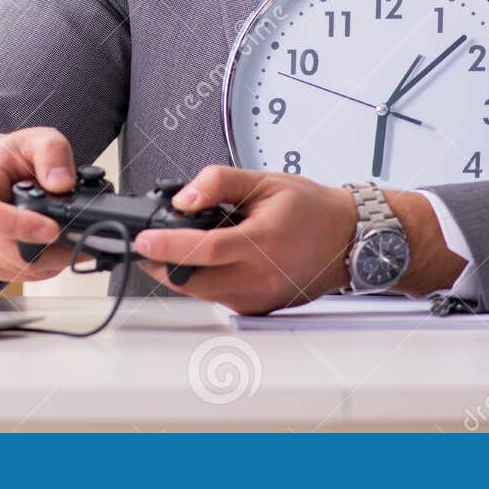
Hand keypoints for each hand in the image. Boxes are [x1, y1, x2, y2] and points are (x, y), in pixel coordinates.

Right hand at [0, 127, 77, 282]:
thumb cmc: (9, 160)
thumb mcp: (34, 140)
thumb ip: (51, 152)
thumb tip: (61, 182)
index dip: (18, 225)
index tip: (52, 229)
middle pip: (9, 250)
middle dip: (52, 248)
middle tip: (84, 237)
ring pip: (20, 268)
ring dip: (53, 258)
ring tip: (74, 237)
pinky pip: (22, 277)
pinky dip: (47, 266)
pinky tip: (58, 247)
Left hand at [133, 166, 357, 315]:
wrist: (346, 237)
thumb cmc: (310, 209)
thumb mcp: (264, 180)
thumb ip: (219, 182)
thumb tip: (185, 198)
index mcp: (262, 241)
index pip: (204, 250)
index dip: (167, 247)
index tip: (142, 241)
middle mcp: (260, 276)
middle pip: (194, 281)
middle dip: (162, 265)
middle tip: (149, 245)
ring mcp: (260, 297)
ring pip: (203, 294)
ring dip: (181, 274)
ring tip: (178, 247)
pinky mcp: (260, 308)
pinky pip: (220, 299)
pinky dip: (205, 282)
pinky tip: (209, 261)